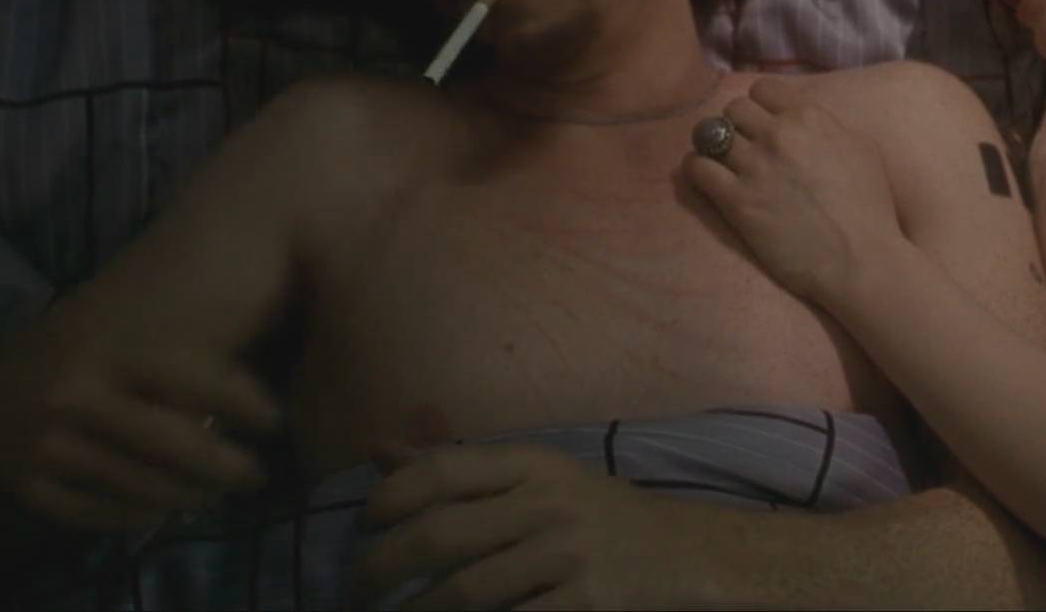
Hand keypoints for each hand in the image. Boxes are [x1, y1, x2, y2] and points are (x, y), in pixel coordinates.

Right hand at [0, 313, 279, 533]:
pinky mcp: (27, 484)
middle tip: (256, 475)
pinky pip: (95, 513)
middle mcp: (76, 396)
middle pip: (173, 445)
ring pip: (140, 485)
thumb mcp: (138, 323)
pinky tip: (161, 510)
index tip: (277, 421)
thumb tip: (272, 340)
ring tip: (219, 495)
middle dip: (226, 465)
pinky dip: (135, 515)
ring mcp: (46, 443)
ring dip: (189, 495)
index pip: (195, 380)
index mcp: (111, 349)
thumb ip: (191, 341)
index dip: (245, 405)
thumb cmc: (91, 344)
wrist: (1, 382)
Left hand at [359, 442, 714, 609]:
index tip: (364, 526)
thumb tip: (378, 450)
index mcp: (533, 464)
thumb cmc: (600, 514)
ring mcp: (567, 555)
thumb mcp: (538, 478)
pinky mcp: (586, 603)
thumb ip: (460, 468)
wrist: (687, 554)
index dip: (387, 500)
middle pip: (439, 535)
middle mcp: (547, 503)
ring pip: (464, 591)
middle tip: (359, 589)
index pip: (440, 471)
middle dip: (381, 568)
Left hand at [682, 78, 903, 305]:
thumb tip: (803, 120)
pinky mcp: (736, 200)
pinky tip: (708, 178)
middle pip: (734, 110)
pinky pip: (697, 168)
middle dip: (737, 125)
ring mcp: (754, 166)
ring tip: (721, 162)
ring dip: (714, 147)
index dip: (760, 106)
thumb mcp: (861, 148)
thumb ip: (827, 126)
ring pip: (711, 135)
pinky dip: (698, 169)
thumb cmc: (870, 207)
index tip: (763, 123)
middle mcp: (778, 134)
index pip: (762, 89)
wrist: (859, 258)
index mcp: (809, 117)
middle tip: (744, 146)